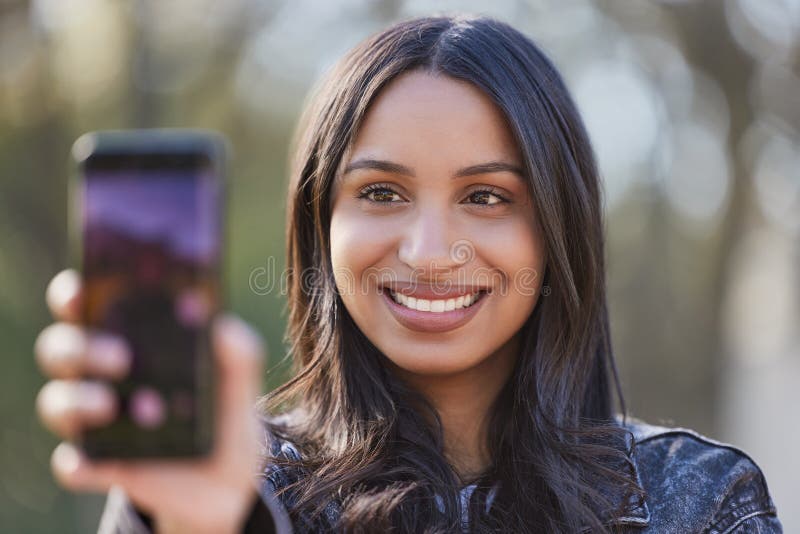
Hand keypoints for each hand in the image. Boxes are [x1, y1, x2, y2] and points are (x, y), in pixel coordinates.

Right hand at [34, 269, 266, 533]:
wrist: (229, 478)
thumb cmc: (225, 414)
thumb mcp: (241, 384)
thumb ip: (240, 354)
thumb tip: (224, 327)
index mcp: (132, 338)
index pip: (87, 304)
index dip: (74, 293)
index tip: (82, 290)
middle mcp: (103, 373)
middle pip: (62, 348)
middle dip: (81, 348)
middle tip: (121, 357)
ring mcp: (96, 420)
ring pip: (58, 401)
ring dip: (79, 401)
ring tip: (114, 406)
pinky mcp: (99, 464)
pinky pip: (73, 463)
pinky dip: (80, 462)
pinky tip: (103, 462)